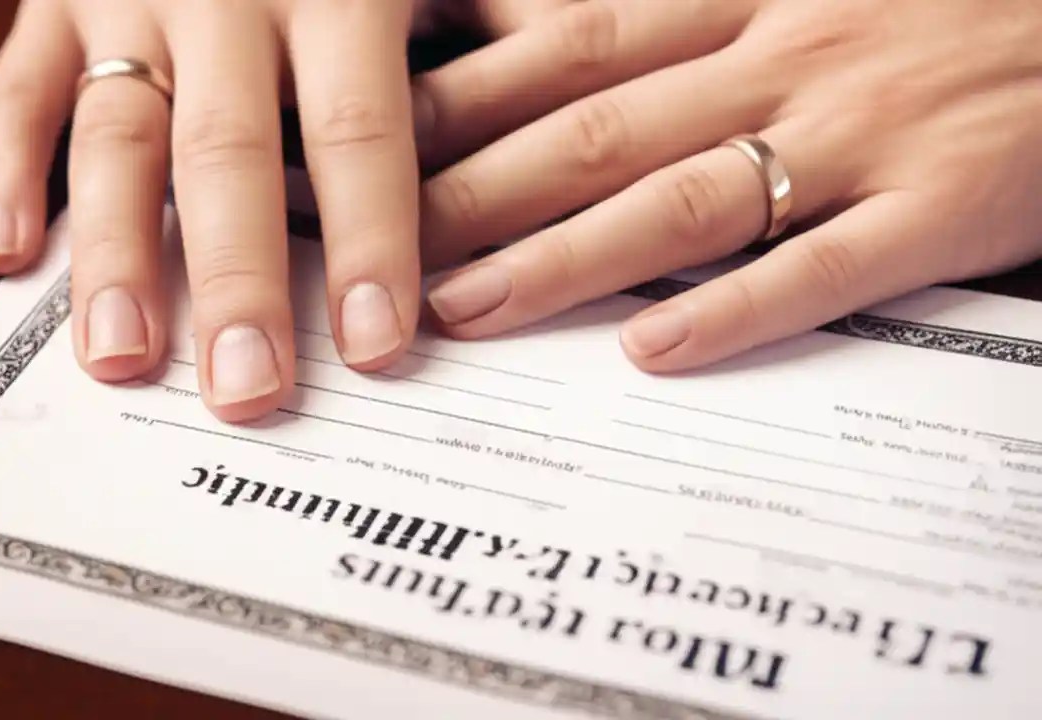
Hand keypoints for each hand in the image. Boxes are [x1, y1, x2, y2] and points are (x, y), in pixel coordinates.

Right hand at [0, 0, 568, 422]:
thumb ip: (510, 19)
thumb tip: (583, 119)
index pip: (360, 129)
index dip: (371, 238)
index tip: (381, 346)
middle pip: (229, 153)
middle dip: (238, 278)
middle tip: (250, 392)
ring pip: (114, 134)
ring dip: (112, 251)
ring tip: (121, 359)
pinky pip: (15, 86)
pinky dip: (2, 168)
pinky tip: (2, 258)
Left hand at [415, 0, 1041, 370]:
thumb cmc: (933, 5)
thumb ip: (682, 13)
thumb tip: (551, 40)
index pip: (569, 47)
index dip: (461, 98)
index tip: (372, 143)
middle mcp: (786, 57)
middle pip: (597, 130)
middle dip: (475, 193)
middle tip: (378, 248)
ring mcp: (860, 133)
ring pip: (685, 200)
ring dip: (565, 258)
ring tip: (469, 310)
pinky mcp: (939, 205)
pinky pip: (823, 267)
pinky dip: (734, 309)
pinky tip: (653, 352)